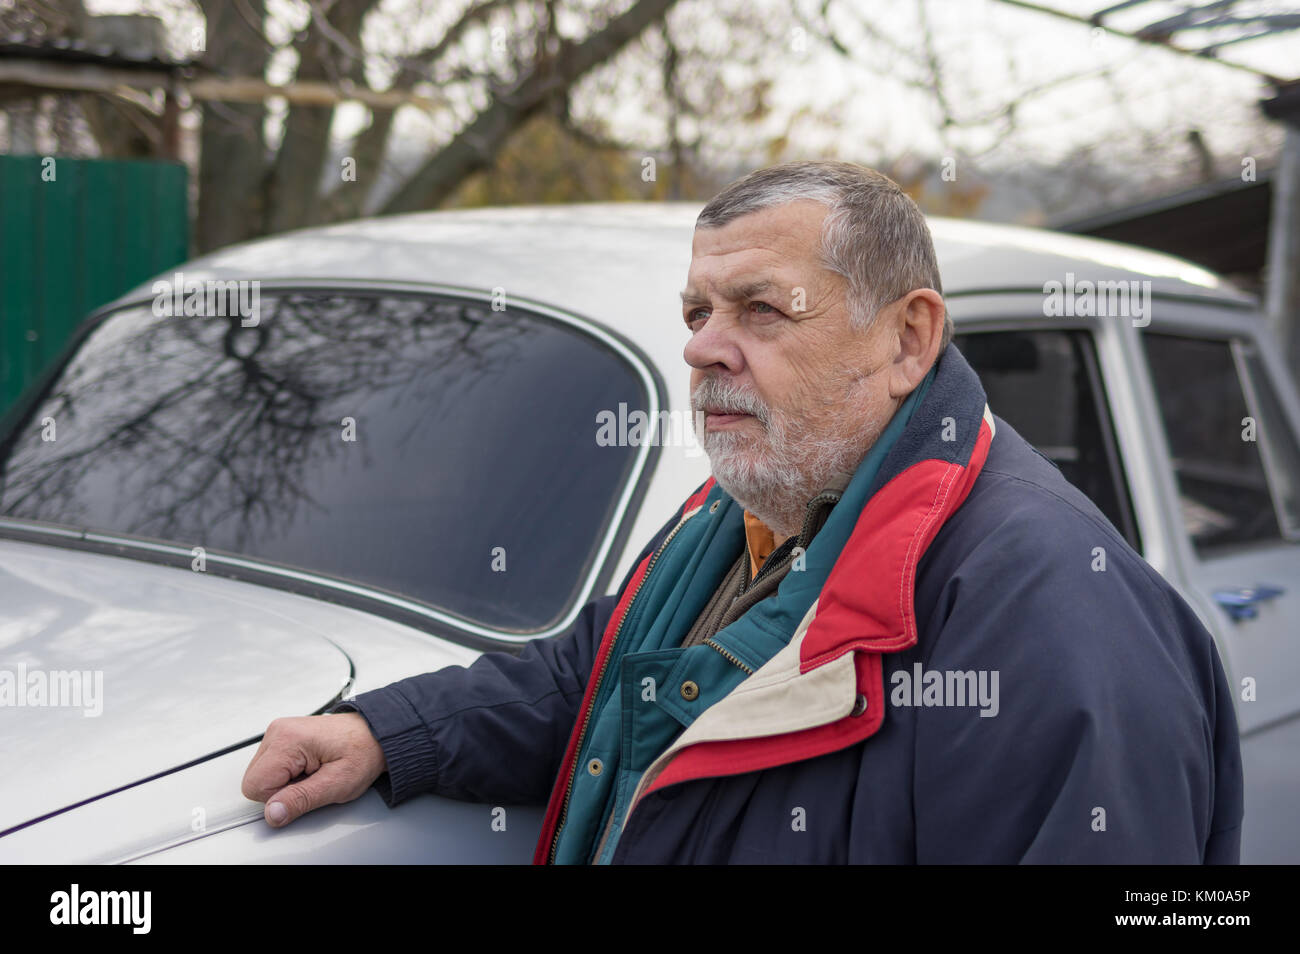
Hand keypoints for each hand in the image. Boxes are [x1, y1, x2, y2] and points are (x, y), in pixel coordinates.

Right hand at [241, 712, 387, 827]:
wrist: (376, 734)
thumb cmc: (363, 752)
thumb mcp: (337, 784)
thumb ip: (302, 800)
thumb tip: (273, 813)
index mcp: (288, 739)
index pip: (255, 786)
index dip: (280, 798)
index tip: (306, 788)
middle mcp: (279, 731)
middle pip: (254, 780)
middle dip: (281, 790)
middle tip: (312, 780)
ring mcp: (279, 733)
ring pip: (261, 775)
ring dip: (285, 782)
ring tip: (313, 772)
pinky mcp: (283, 737)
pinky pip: (271, 767)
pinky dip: (288, 773)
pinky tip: (309, 767)